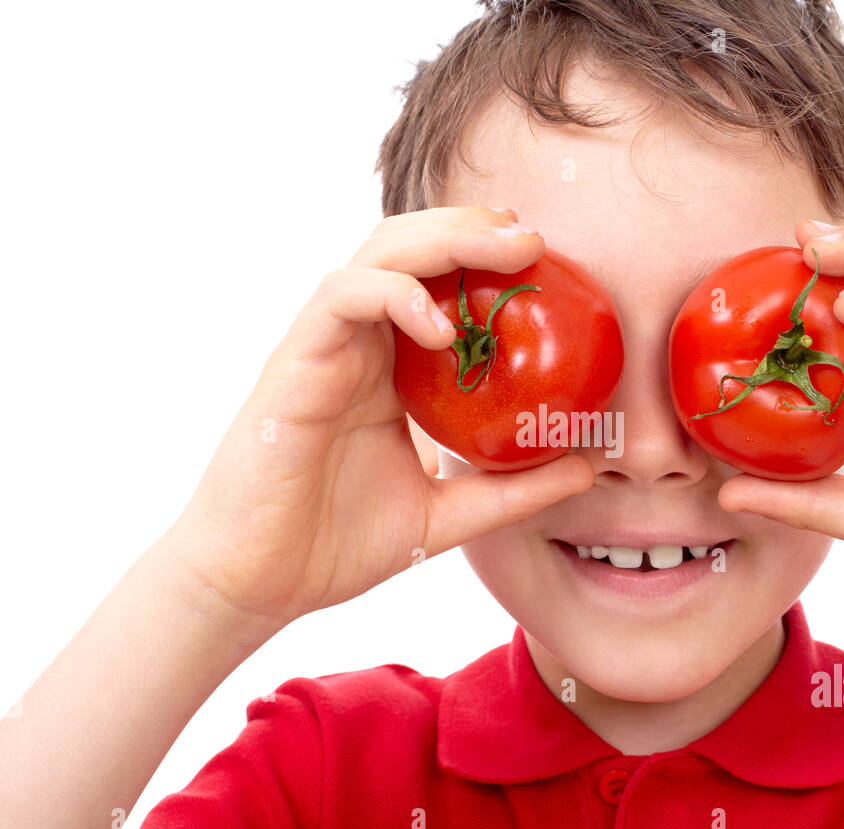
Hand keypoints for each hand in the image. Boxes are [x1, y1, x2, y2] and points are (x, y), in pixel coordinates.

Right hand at [163, 206, 592, 642]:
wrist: (258, 583)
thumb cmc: (335, 544)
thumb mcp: (446, 516)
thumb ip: (510, 491)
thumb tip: (584, 469)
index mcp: (390, 370)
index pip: (438, 286)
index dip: (489, 262)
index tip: (548, 263)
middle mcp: (358, 346)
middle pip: (411, 250)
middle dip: (473, 229)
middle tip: (534, 239)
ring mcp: (324, 349)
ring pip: (376, 255)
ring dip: (441, 239)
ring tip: (502, 249)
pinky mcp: (293, 365)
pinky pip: (341, 300)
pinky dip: (391, 295)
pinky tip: (438, 326)